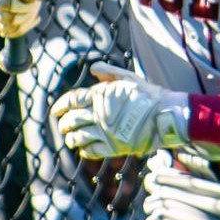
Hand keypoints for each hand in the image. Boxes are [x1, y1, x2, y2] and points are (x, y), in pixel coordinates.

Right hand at [0, 0, 47, 37]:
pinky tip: (32, 17)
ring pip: (6, 28)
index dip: (21, 7)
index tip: (35, 1)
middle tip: (37, 3)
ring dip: (26, 21)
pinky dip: (23, 27)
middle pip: (3, 18)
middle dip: (26, 14)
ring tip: (35, 8)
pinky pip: (8, 33)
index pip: (2, 3)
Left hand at [50, 63, 188, 158]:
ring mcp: (105, 131)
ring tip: (70, 140)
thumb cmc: (149, 95)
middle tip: (63, 126)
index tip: (55, 111)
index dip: (61, 105)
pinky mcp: (113, 146)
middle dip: (64, 124)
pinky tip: (83, 149)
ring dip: (71, 139)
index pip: (72, 100)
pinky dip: (84, 150)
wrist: (165, 115)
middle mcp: (99, 114)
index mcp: (101, 95)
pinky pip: (91, 150)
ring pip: (78, 137)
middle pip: (72, 119)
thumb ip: (109, 72)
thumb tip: (93, 68)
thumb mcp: (129, 78)